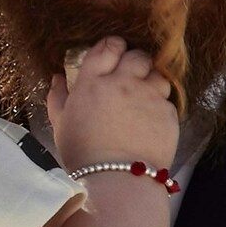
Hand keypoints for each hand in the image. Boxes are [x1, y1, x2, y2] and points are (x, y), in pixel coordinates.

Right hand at [47, 36, 180, 170]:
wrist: (117, 180)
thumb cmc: (83, 153)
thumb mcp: (61, 124)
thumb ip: (58, 96)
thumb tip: (57, 77)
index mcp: (94, 82)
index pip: (108, 46)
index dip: (113, 46)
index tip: (114, 53)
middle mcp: (123, 83)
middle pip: (137, 56)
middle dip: (135, 62)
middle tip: (130, 76)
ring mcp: (148, 97)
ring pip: (157, 74)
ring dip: (151, 81)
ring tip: (144, 96)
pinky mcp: (168, 113)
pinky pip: (167, 100)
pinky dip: (160, 106)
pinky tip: (151, 119)